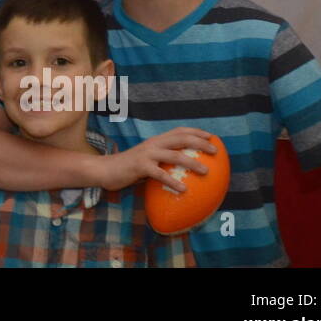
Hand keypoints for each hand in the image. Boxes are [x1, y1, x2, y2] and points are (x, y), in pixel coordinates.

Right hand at [96, 127, 217, 191]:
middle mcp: (153, 144)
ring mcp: (147, 154)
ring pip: (174, 154)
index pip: (178, 131)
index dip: (196, 132)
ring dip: (192, 162)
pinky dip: (173, 181)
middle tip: (215, 151)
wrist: (105, 169)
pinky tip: (183, 189)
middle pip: (180, 138)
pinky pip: (160, 173)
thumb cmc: (129, 168)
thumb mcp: (147, 160)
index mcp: (156, 141)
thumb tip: (182, 171)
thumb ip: (161, 161)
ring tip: (206, 171)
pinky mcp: (140, 166)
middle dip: (200, 143)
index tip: (211, 137)